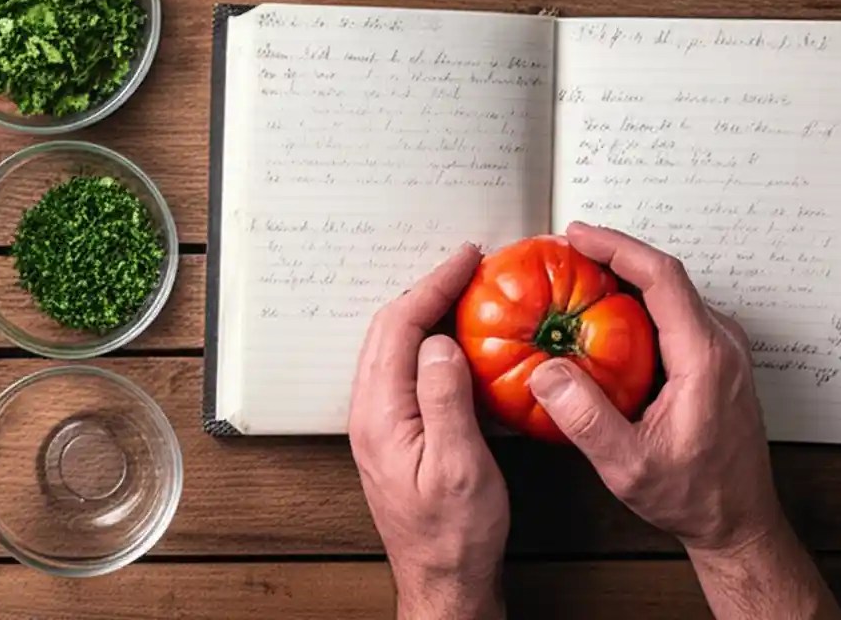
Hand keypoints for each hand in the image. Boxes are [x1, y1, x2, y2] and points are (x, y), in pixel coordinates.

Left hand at [349, 244, 507, 619]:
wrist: (443, 580)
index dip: (433, 284)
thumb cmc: (454, 534)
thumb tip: (440, 341)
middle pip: (390, 329)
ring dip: (428, 312)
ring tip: (467, 293)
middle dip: (429, 289)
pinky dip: (430, 342)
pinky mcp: (393, 433)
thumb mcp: (459, 466)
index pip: (399, 326)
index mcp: (380, 414)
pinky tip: (459, 342)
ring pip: (396, 347)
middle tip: (470, 266)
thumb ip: (445, 397)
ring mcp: (379, 422)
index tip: (466, 259)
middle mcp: (369, 412)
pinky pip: (406, 370)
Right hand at [529, 222, 840, 618]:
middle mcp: (722, 343)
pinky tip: (602, 315)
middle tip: (561, 252)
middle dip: (612, 254)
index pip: (663, 277)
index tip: (577, 234)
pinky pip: (674, 313)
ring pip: (669, 293)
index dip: (617, 246)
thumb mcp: (628, 465)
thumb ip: (585, 419)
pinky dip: (635, 302)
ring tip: (574, 275)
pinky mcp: (715, 359)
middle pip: (665, 276)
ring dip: (623, 276)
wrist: (738, 520)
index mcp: (705, 358)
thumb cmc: (693, 496)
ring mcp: (722, 349)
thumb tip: (546, 371)